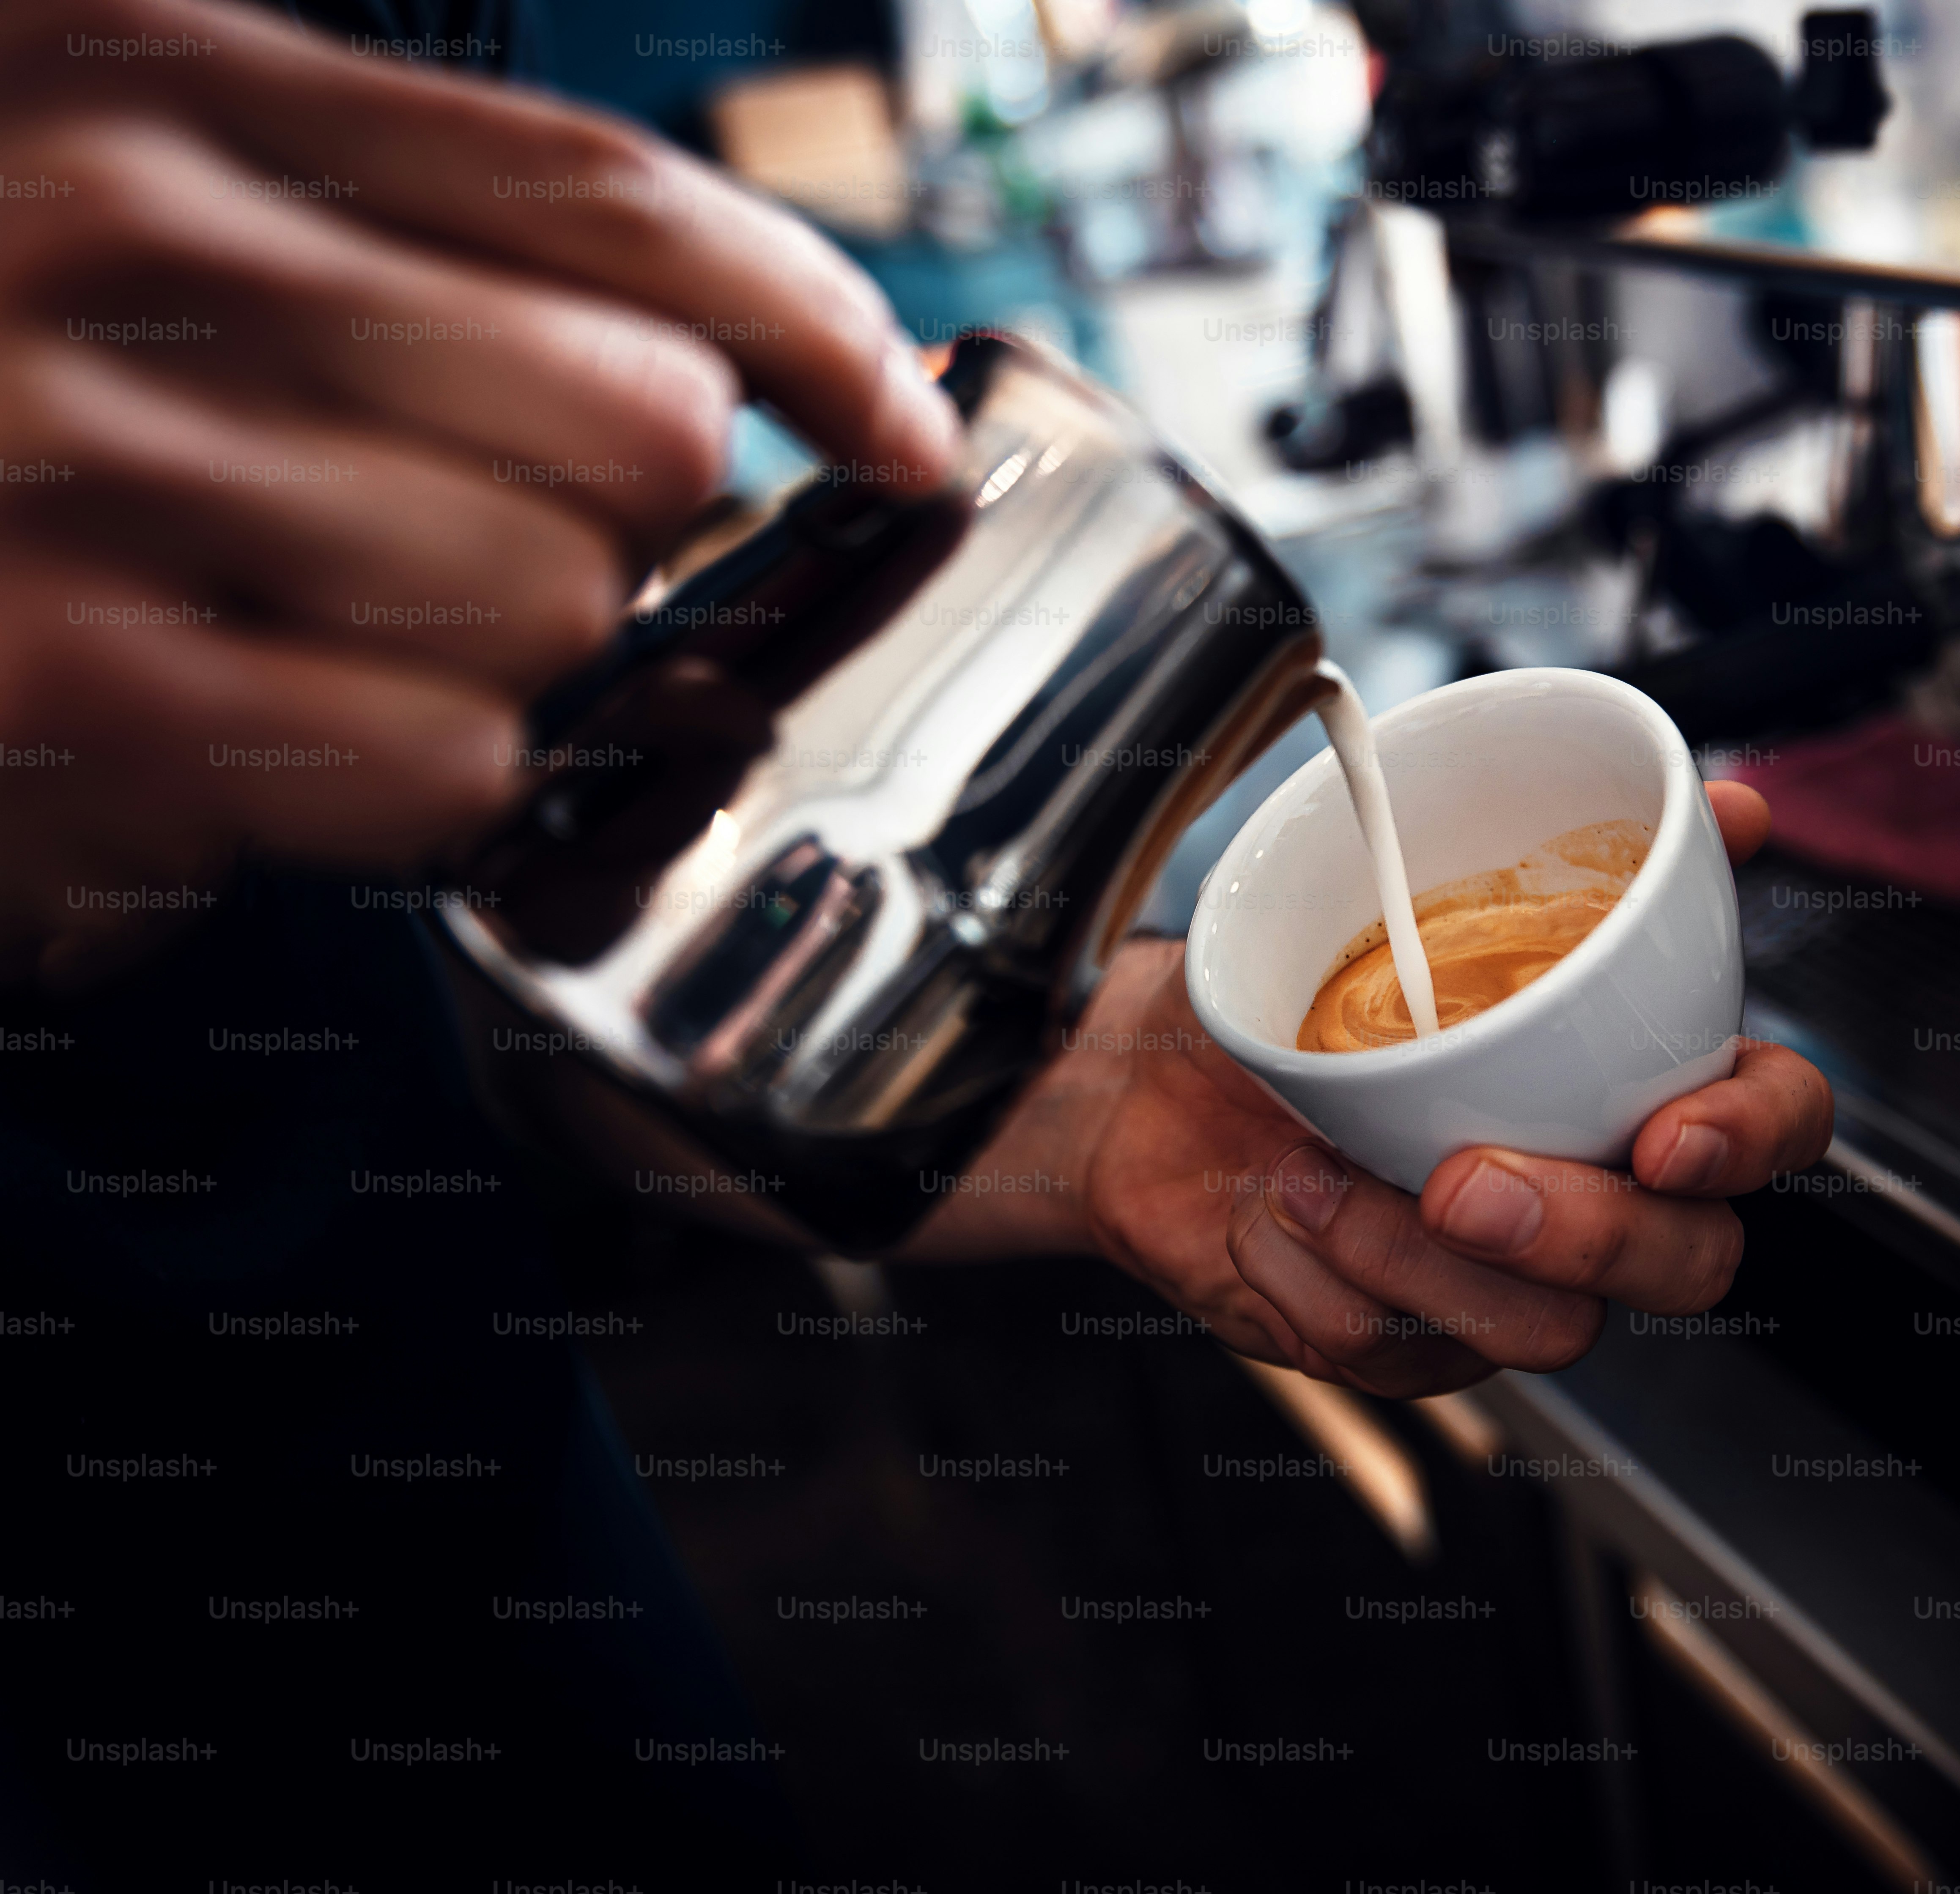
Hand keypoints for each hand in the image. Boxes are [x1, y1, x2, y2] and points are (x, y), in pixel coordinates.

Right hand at [0, 0, 956, 982]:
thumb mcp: (91, 161)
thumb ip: (350, 217)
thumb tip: (686, 348)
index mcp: (163, 73)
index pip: (615, 196)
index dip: (813, 323)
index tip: (898, 418)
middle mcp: (126, 235)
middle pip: (628, 428)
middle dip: (620, 524)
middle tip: (510, 549)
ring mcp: (73, 462)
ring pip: (549, 610)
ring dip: (507, 663)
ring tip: (348, 642)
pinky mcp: (57, 681)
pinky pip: (432, 766)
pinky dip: (408, 783)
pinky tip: (292, 741)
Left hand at [912, 780, 1836, 1396]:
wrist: (1159, 1069)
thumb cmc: (1316, 985)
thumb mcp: (1434, 892)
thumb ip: (1601, 855)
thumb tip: (1722, 810)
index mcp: (1649, 1083)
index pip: (1777, 1123)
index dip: (1751, 1138)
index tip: (1670, 1134)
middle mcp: (1601, 1193)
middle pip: (1686, 1261)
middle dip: (1590, 1234)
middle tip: (1467, 1181)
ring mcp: (1514, 1281)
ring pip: (1548, 1332)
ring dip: (1422, 1258)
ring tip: (1309, 1176)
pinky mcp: (1412, 1342)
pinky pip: (1400, 1348)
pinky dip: (1325, 1273)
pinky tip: (1276, 1210)